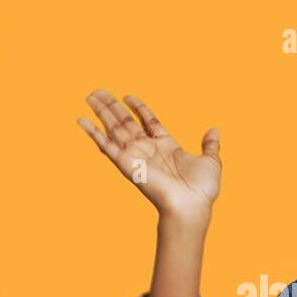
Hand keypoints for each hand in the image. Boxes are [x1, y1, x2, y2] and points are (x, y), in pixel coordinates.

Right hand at [78, 89, 220, 222]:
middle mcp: (148, 150)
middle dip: (113, 106)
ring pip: (114, 128)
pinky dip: (92, 132)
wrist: (190, 205)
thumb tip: (215, 130)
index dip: (139, 108)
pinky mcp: (125, 163)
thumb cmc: (201, 189)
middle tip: (98, 92)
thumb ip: (210, 144)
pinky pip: (105, 145)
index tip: (128, 96)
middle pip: (126, 122)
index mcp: (166, 146)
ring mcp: (135, 155)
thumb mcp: (211, 161)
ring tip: (89, 95)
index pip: (148, 121)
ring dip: (101, 111)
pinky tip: (81, 120)